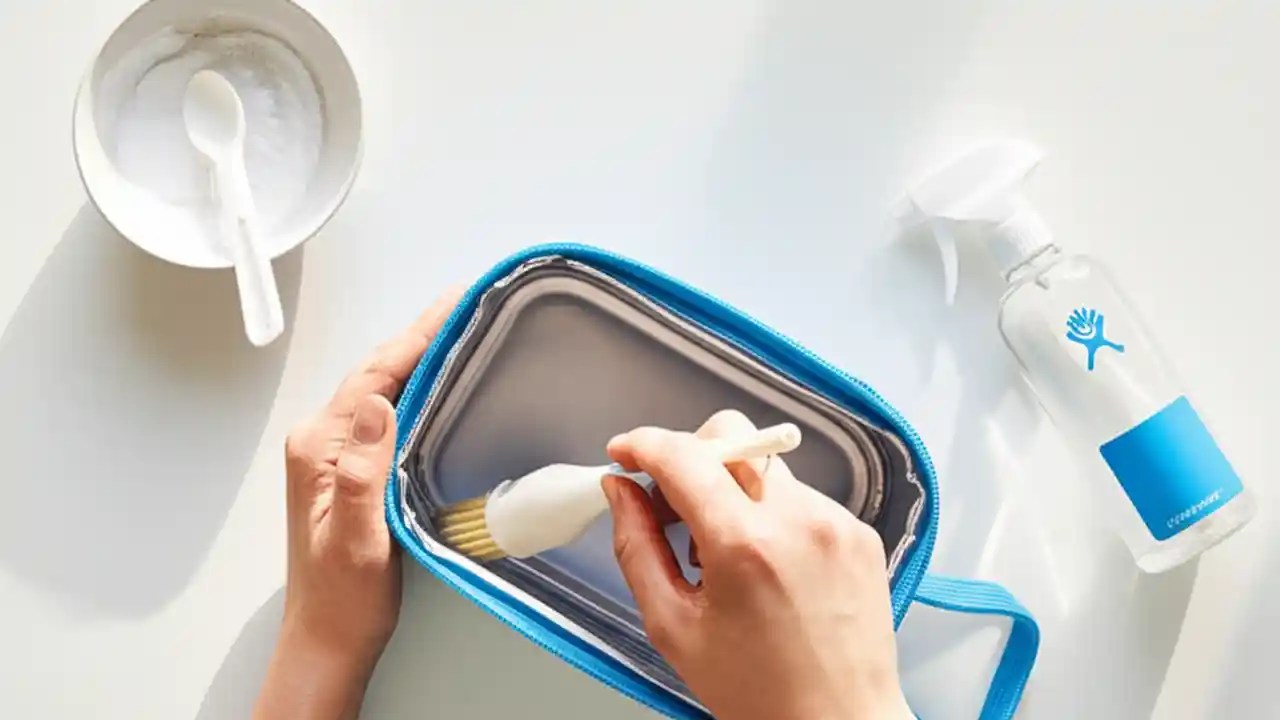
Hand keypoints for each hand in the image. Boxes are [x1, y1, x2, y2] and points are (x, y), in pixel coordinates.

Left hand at [255, 289, 460, 719]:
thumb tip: (378, 403)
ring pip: (379, 390)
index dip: (416, 337)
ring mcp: (331, 455)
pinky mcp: (347, 469)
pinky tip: (437, 386)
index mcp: (319, 447)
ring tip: (458, 332)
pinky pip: (382, 414)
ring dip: (417, 358)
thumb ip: (361, 470)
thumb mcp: (357, 536)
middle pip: (375, 373)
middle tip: (467, 307)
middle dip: (420, 336)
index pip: (372, 376)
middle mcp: (319, 442)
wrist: (327, 638)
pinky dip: (412, 389)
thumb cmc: (343, 596)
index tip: (453, 306)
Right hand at [603, 410, 911, 719]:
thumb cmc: (759, 692)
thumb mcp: (673, 626)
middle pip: (731, 438)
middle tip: (672, 507)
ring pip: (765, 467)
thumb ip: (637, 547)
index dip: (643, 445)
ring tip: (724, 556)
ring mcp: (835, 522)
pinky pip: (801, 497)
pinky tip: (765, 566)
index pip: (684, 455)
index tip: (625, 454)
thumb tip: (620, 493)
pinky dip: (772, 516)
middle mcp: (798, 521)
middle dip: (691, 459)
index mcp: (745, 545)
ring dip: (733, 492)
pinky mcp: (859, 532)